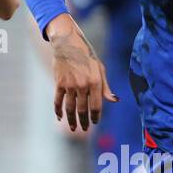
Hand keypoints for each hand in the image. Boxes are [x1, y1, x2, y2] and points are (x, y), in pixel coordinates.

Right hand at [45, 14, 116, 131]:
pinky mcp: (59, 83)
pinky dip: (58, 110)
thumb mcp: (100, 68)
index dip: (96, 116)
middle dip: (84, 121)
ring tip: (73, 128)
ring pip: (70, 108)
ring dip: (71, 120)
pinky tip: (60, 117)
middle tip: (85, 129)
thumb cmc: (86, 56)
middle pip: (83, 109)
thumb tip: (114, 101)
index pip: (96, 105)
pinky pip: (58, 100)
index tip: (95, 122)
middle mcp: (83, 85)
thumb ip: (106, 87)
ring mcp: (70, 85)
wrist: (68, 43)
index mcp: (95, 81)